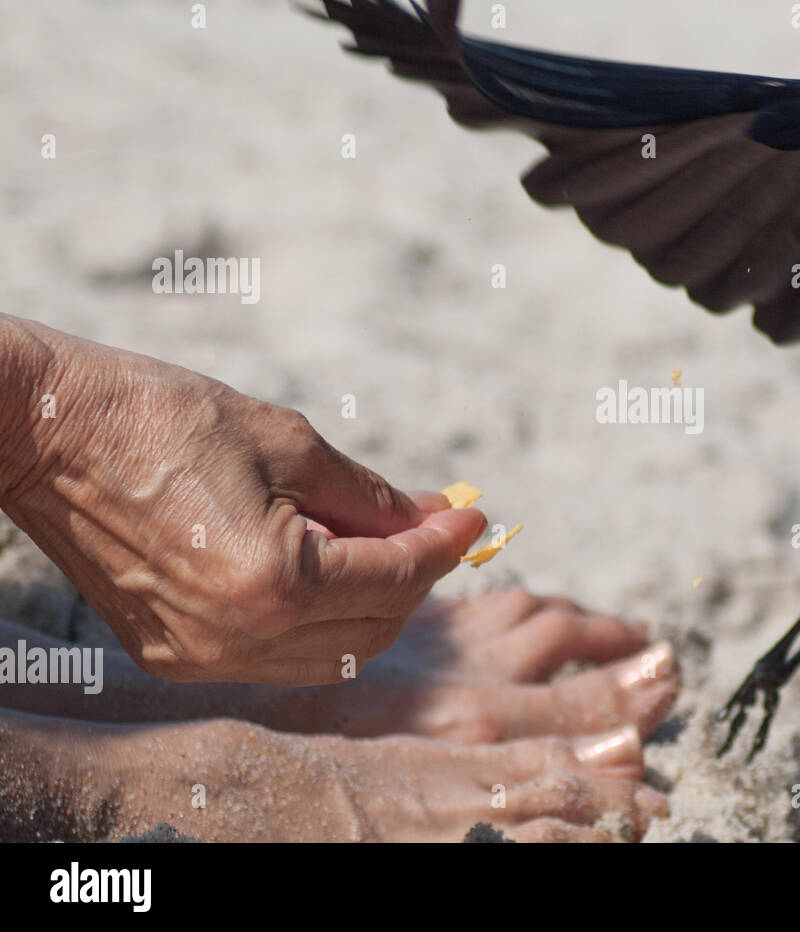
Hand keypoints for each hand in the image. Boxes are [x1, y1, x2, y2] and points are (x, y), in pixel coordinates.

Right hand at [0, 316, 485, 683]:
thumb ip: (371, 496)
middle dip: (416, 577)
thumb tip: (433, 517)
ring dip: (374, 603)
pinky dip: (321, 618)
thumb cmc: (164, 418)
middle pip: (375, 629)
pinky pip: (280, 655)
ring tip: (379, 540)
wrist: (47, 435)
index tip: (474, 514)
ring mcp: (203, 658)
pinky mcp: (176, 657)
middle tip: (433, 526)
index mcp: (272, 582)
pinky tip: (324, 565)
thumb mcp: (288, 441)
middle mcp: (239, 639)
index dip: (445, 544)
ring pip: (332, 653)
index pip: (395, 577)